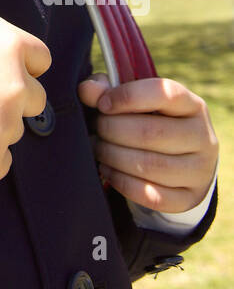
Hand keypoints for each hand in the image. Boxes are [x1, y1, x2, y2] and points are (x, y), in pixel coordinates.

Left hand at [78, 73, 218, 212]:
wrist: (183, 162)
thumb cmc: (152, 121)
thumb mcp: (137, 101)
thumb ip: (109, 90)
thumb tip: (87, 90)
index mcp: (191, 105)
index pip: (163, 93)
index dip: (127, 96)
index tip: (102, 105)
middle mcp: (202, 137)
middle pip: (150, 132)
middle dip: (112, 130)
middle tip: (97, 129)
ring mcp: (199, 171)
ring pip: (149, 165)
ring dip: (113, 156)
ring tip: (99, 148)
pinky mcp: (189, 199)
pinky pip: (151, 196)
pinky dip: (121, 182)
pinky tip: (108, 170)